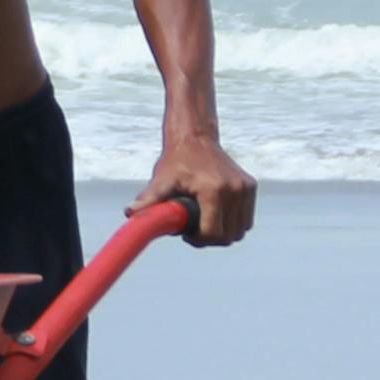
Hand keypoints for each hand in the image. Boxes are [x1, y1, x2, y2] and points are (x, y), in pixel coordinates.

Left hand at [148, 129, 259, 248]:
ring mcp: (246, 188)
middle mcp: (235, 190)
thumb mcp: (161, 180)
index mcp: (214, 190)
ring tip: (204, 223)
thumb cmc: (176, 161)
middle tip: (193, 230)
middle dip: (210, 239)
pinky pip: (246, 218)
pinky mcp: (250, 186)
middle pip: (229, 235)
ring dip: (223, 232)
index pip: (213, 233)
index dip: (198, 240)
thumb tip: (129, 213)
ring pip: (240, 230)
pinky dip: (233, 223)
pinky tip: (215, 215)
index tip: (186, 234)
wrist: (194, 138)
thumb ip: (149, 199)